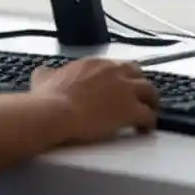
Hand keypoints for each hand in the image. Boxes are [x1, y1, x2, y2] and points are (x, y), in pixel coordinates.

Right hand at [30, 58, 159, 143]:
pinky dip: (149, 123)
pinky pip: (149, 116)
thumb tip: (43, 72)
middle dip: (139, 85)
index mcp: (94, 64)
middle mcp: (113, 71)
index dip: (120, 77)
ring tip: (149, 113)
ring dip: (150, 102)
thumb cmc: (48, 98)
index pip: (116, 66)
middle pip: (138, 73)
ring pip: (150, 92)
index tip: (119, 87)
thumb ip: (47, 73)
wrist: (55, 112)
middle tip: (138, 97)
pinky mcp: (130, 110)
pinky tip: (145, 130)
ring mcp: (125, 90)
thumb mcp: (44, 77)